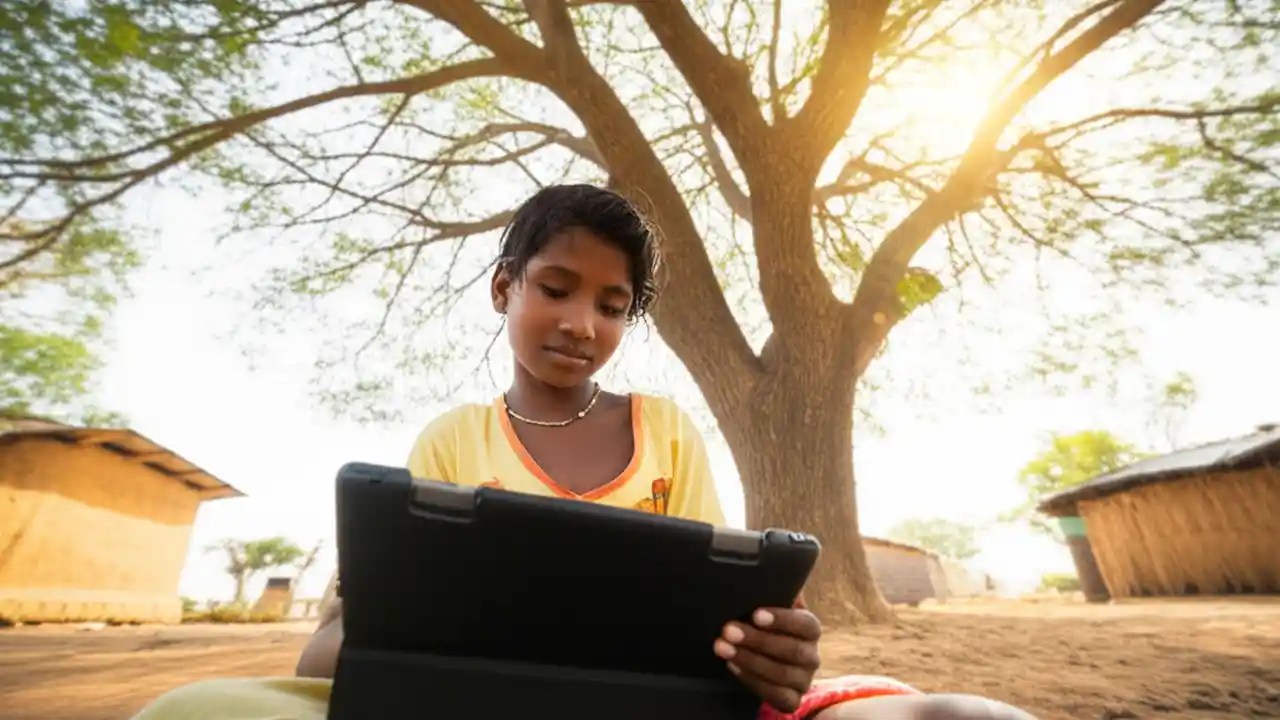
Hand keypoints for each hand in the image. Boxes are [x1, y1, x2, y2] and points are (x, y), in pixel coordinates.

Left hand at [714, 597, 821, 712]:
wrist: (761, 658)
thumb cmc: (763, 625)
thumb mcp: (767, 605)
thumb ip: (772, 587)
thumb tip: (764, 556)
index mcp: (810, 628)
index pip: (805, 623)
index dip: (782, 619)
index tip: (756, 614)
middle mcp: (812, 655)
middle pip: (792, 650)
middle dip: (757, 640)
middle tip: (728, 630)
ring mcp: (803, 679)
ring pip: (782, 674)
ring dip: (749, 660)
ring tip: (723, 647)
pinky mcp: (791, 699)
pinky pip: (776, 696)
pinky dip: (753, 681)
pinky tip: (733, 666)